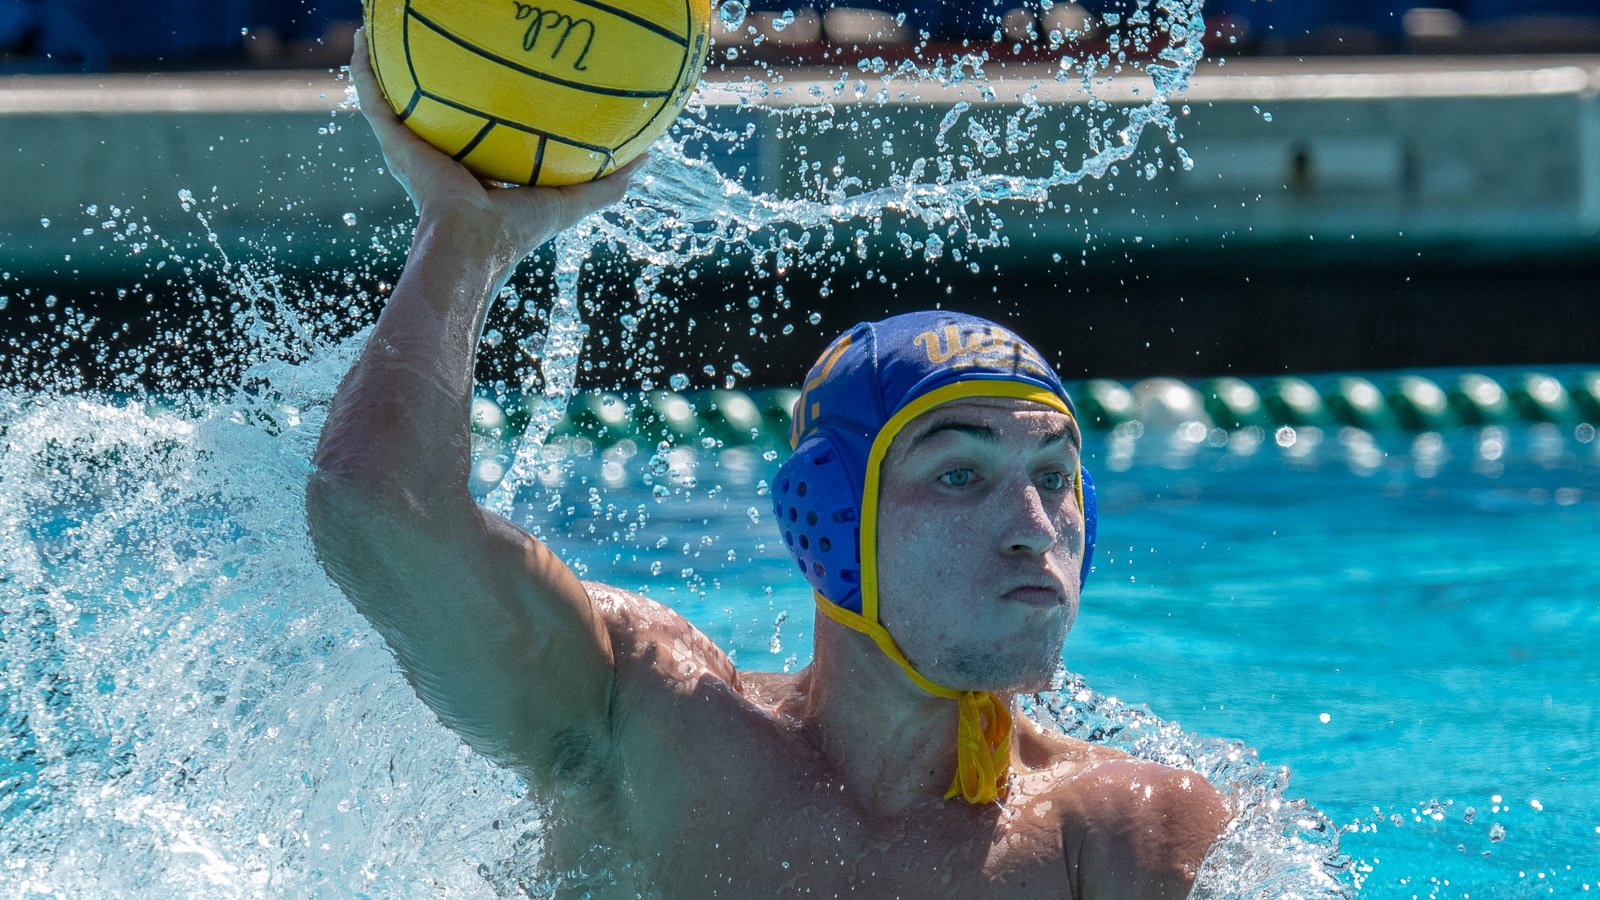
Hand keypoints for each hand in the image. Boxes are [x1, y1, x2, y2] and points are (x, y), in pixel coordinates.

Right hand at [348, 28, 643, 260]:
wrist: (472, 243)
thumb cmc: (520, 229)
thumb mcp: (574, 200)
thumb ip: (609, 182)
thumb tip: (648, 157)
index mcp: (479, 170)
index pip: (480, 131)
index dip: (485, 105)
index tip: (495, 77)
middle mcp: (441, 157)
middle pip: (435, 109)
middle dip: (433, 80)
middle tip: (441, 47)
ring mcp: (412, 149)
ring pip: (395, 98)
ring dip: (388, 65)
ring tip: (387, 27)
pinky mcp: (393, 143)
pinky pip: (373, 98)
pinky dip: (364, 69)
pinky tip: (363, 36)